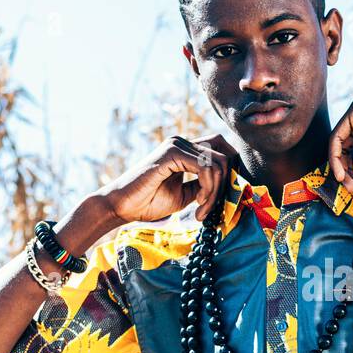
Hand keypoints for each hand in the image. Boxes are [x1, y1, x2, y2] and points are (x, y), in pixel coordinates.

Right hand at [100, 133, 241, 223]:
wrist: (122, 206)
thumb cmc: (149, 201)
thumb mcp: (186, 194)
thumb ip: (205, 186)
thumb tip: (230, 186)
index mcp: (187, 150)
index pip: (222, 150)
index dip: (231, 172)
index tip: (224, 198)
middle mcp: (183, 142)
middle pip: (224, 155)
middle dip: (225, 185)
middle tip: (212, 208)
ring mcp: (177, 145)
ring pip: (218, 163)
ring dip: (215, 192)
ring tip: (202, 210)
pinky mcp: (171, 153)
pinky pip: (205, 168)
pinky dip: (207, 188)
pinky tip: (197, 202)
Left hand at [328, 95, 352, 191]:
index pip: (350, 141)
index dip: (348, 164)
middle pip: (342, 141)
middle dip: (343, 166)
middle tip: (350, 187)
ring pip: (337, 140)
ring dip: (339, 165)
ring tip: (348, 184)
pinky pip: (337, 137)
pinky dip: (336, 157)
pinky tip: (342, 173)